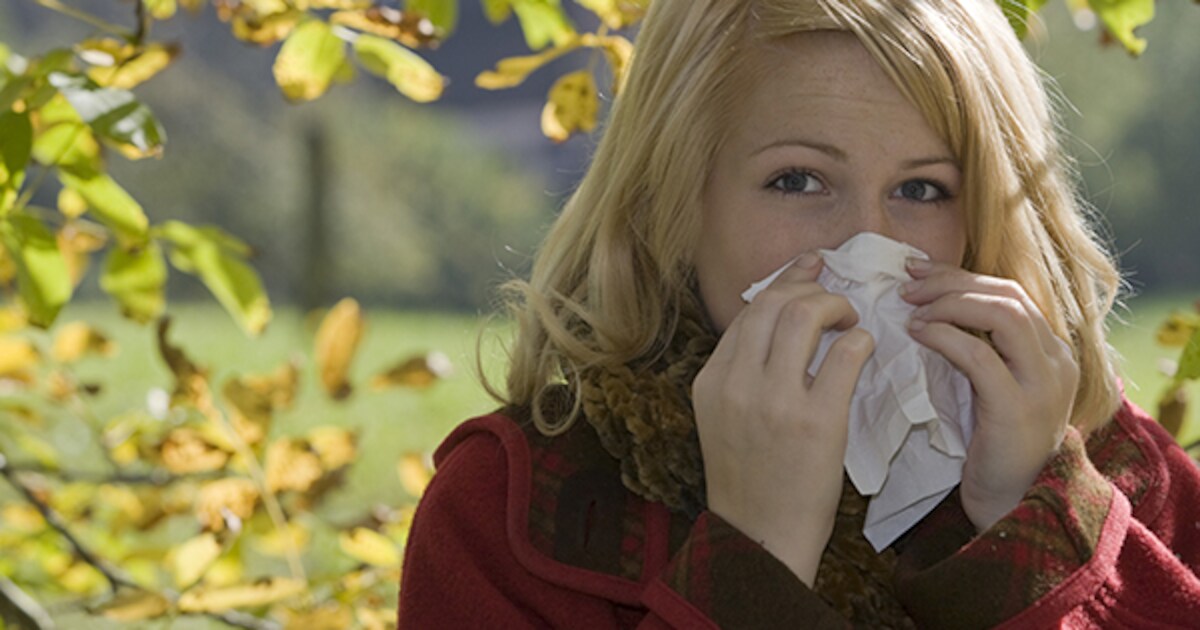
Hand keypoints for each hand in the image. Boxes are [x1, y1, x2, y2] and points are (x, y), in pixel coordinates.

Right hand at [692, 252, 874, 585]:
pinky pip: (844, 354)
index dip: (784, 282)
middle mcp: (736, 383)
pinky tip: (863, 349)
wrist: (760, 539)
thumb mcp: (723, 419)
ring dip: (836, 306)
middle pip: (775, 302)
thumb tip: (778, 317)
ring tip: (850, 322)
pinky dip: (860, 340)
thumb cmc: (750, 480)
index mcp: (711, 381)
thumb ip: (741, 372)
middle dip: (812, 288)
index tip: (809, 269)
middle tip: (835, 302)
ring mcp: (774, 401)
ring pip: (805, 314)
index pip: (748, 311)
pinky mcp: (816, 421)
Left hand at [902, 259, 1077, 530]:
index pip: (1010, 292)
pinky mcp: (1016, 408)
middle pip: (1007, 295)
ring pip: (1002, 314)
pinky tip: (917, 333)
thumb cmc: (995, 444)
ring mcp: (1042, 383)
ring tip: (911, 308)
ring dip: (949, 303)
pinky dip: (944, 337)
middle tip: (907, 284)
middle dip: (952, 282)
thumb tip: (934, 304)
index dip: (961, 276)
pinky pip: (979, 356)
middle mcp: (1056, 361)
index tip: (917, 272)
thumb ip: (981, 347)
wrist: (1014, 503)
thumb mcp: (993, 386)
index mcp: (1052, 351)